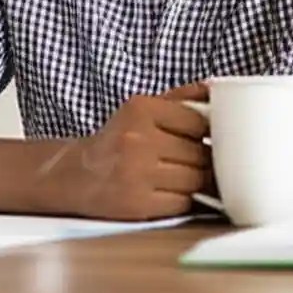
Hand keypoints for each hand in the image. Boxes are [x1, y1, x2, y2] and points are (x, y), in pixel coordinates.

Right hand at [61, 83, 212, 219]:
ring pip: (195, 180)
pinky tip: (170, 193)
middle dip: (204, 160)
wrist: (75, 175)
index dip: (207, 134)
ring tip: (184, 177)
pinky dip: (184, 200)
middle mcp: (137, 139)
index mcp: (141, 109)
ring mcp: (135, 173)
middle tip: (196, 162)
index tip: (203, 140)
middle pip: (200, 154)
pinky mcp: (136, 204)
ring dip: (197, 182)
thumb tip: (216, 88)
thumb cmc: (119, 140)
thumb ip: (181, 98)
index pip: (198, 123)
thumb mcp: (143, 109)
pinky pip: (183, 203)